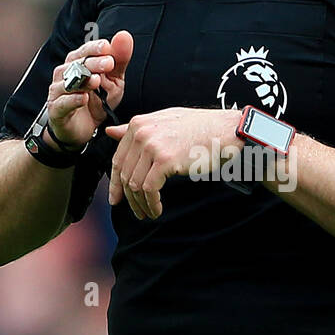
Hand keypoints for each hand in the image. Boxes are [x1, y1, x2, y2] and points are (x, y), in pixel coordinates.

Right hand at [46, 31, 133, 148]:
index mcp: (78, 63)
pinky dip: (73, 100)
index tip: (108, 47)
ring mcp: (58, 92)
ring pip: (67, 82)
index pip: (84, 50)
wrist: (84, 129)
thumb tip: (124, 35)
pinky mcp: (56, 110)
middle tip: (109, 64)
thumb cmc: (97, 102)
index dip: (95, 48)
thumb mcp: (114, 80)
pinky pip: (62, 103)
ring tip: (96, 81)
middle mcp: (65, 74)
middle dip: (93, 62)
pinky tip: (85, 98)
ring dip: (83, 80)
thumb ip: (119, 60)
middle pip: (76, 64)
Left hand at [105, 108, 240, 218]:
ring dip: (140, 203)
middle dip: (127, 197)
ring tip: (148, 212)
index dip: (115, 183)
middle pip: (124, 173)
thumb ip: (135, 130)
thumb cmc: (199, 127)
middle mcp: (141, 133)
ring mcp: (152, 146)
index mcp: (138, 124)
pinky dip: (151, 203)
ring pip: (135, 184)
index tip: (116, 198)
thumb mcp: (163, 122)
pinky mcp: (164, 160)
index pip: (117, 159)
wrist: (225, 130)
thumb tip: (109, 132)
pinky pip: (149, 189)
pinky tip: (157, 209)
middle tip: (134, 211)